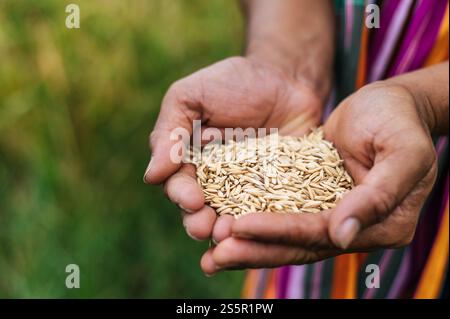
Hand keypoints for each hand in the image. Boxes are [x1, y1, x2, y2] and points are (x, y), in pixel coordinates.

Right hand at [144, 56, 323, 241]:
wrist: (285, 79)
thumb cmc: (233, 83)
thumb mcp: (191, 96)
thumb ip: (170, 132)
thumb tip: (152, 176)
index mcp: (188, 159)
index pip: (177, 183)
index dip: (181, 194)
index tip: (192, 199)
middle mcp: (214, 178)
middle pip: (200, 209)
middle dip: (198, 221)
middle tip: (205, 227)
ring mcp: (245, 187)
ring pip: (229, 216)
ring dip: (226, 229)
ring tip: (229, 233)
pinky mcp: (273, 191)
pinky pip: (265, 211)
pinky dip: (260, 222)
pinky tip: (260, 229)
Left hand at [200, 82, 437, 274]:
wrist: (389, 105)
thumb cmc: (400, 120)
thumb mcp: (404, 151)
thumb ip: (379, 195)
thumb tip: (341, 235)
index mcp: (384, 225)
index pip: (323, 234)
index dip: (281, 232)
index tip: (239, 227)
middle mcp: (356, 229)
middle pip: (300, 245)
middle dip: (256, 250)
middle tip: (213, 256)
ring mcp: (334, 216)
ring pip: (288, 236)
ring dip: (250, 244)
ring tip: (210, 252)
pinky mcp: (316, 201)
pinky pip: (284, 214)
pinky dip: (257, 221)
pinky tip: (227, 224)